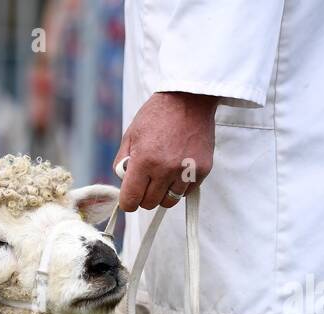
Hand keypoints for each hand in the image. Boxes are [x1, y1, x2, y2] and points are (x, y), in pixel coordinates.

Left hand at [113, 92, 217, 211]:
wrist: (189, 99)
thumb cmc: (157, 116)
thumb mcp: (130, 136)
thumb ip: (121, 163)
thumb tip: (123, 184)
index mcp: (144, 161)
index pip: (131, 200)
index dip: (127, 201)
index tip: (129, 196)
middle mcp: (165, 169)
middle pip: (149, 204)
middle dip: (144, 196)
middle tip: (146, 181)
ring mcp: (186, 171)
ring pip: (169, 202)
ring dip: (163, 193)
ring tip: (163, 174)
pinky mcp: (202, 170)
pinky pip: (187, 192)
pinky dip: (180, 186)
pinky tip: (177, 168)